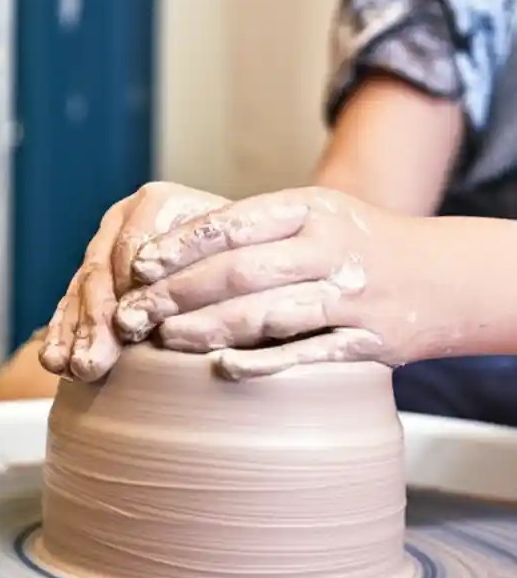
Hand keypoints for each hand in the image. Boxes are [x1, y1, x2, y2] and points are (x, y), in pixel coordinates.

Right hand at [39, 182, 229, 380]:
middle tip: (93, 361)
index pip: (136, 246)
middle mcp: (127, 217)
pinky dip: (63, 334)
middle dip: (96, 321)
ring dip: (74, 333)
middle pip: (103, 270)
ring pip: (82, 290)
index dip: (131, 289)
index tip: (128, 329)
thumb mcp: (247, 272)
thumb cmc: (254, 275)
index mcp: (166, 205)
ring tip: (68, 367)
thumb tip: (200, 322)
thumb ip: (228, 290)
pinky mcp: (92, 276)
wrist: (242, 268)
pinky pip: (69, 304)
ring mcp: (104, 246)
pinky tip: (54, 361)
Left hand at [114, 187, 421, 378]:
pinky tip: (221, 368)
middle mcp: (331, 248)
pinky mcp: (367, 342)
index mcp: (312, 209)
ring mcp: (351, 296)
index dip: (182, 246)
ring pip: (266, 313)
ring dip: (207, 328)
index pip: (234, 223)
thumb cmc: (354, 244)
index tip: (140, 266)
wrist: (447, 277)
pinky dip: (263, 362)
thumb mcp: (312, 217)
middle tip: (131, 314)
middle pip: (240, 271)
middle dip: (177, 294)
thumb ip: (249, 230)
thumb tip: (157, 249)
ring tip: (161, 339)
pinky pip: (307, 354)